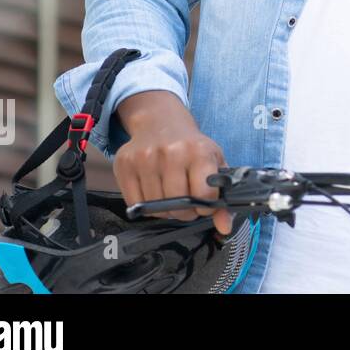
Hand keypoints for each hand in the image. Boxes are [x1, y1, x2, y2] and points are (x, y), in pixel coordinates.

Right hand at [113, 90, 232, 233]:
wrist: (160, 122)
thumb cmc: (191, 147)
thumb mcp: (214, 163)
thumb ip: (223, 195)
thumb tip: (225, 227)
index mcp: (199, 151)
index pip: (204, 195)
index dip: (206, 207)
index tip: (205, 203)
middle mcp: (171, 152)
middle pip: (179, 205)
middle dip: (186, 212)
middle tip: (188, 204)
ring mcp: (145, 158)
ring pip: (156, 208)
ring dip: (166, 210)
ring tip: (171, 197)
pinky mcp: (124, 164)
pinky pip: (135, 204)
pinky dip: (147, 207)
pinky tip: (155, 194)